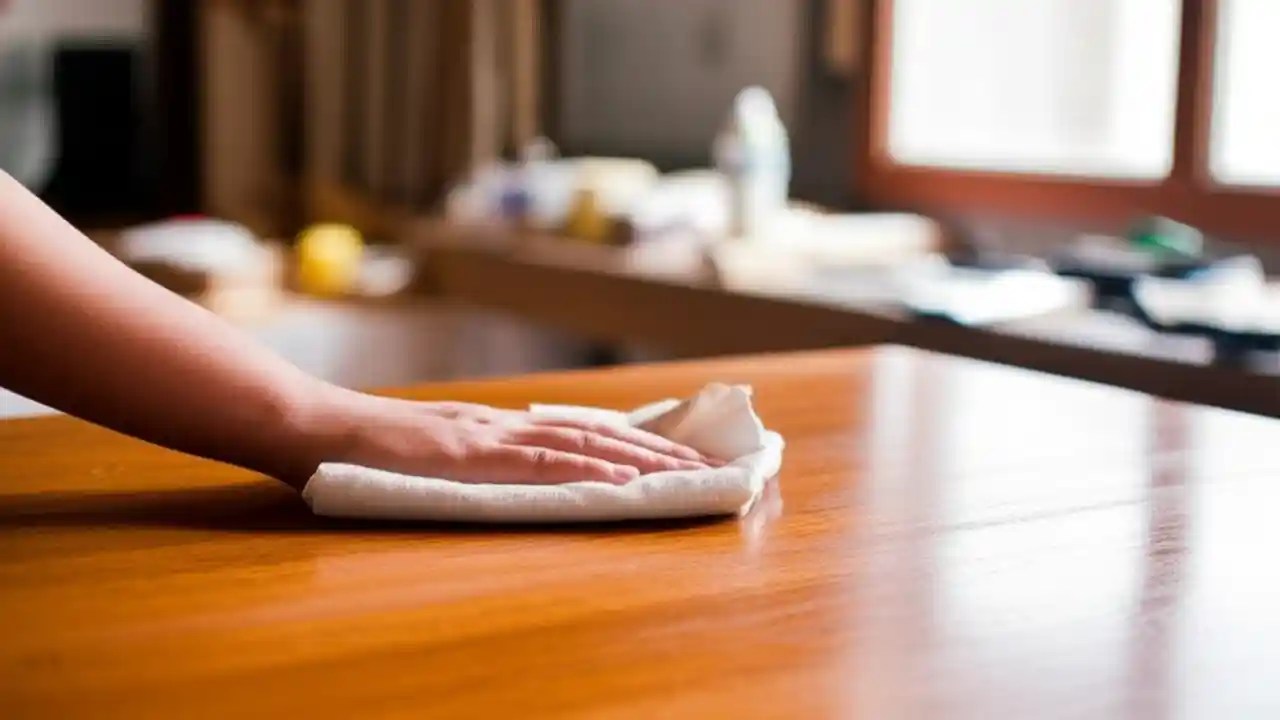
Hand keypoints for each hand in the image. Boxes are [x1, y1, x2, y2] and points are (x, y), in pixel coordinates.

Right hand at [285, 391, 714, 489]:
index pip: (582, 430)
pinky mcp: (467, 454)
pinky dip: (584, 470)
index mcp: (498, 426)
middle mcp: (503, 424)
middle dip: (657, 450)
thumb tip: (521, 467)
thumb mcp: (436, 449)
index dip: (634, 442)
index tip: (678, 456)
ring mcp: (487, 436)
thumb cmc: (368, 447)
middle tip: (707, 463)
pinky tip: (620, 479)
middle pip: (597, 433)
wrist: (316, 427)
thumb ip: (478, 456)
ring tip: (684, 471)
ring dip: (638, 458)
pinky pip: (536, 463)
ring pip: (581, 443)